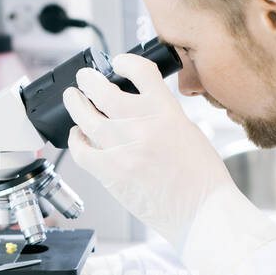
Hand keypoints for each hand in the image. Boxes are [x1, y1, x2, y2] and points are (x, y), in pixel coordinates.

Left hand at [61, 52, 231, 252]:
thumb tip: (137, 107)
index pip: (140, 71)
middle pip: (102, 90)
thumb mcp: (189, 132)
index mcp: (167, 112)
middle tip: (84, 78)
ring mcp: (124, 150)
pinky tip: (78, 136)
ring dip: (75, 103)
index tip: (117, 63)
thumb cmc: (202, 179)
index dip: (124, 62)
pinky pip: (82, 151)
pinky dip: (76, 140)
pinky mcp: (111, 173)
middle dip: (88, 79)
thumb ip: (162, 115)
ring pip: (86, 117)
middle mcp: (143, 126)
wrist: (202, 212)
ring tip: (73, 98)